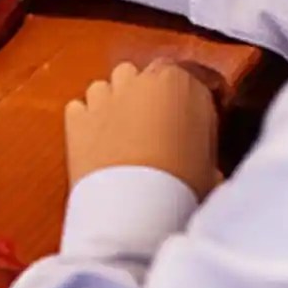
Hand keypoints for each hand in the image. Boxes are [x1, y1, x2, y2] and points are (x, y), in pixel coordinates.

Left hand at [66, 60, 218, 200]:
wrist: (136, 210)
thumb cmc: (181, 188)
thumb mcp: (211, 164)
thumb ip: (202, 142)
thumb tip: (200, 157)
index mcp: (180, 82)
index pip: (190, 78)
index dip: (193, 102)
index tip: (194, 121)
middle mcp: (140, 80)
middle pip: (143, 77)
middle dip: (148, 98)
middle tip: (157, 132)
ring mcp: (104, 96)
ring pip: (107, 88)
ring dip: (115, 106)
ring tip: (124, 140)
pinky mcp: (76, 118)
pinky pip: (80, 109)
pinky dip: (86, 122)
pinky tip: (96, 146)